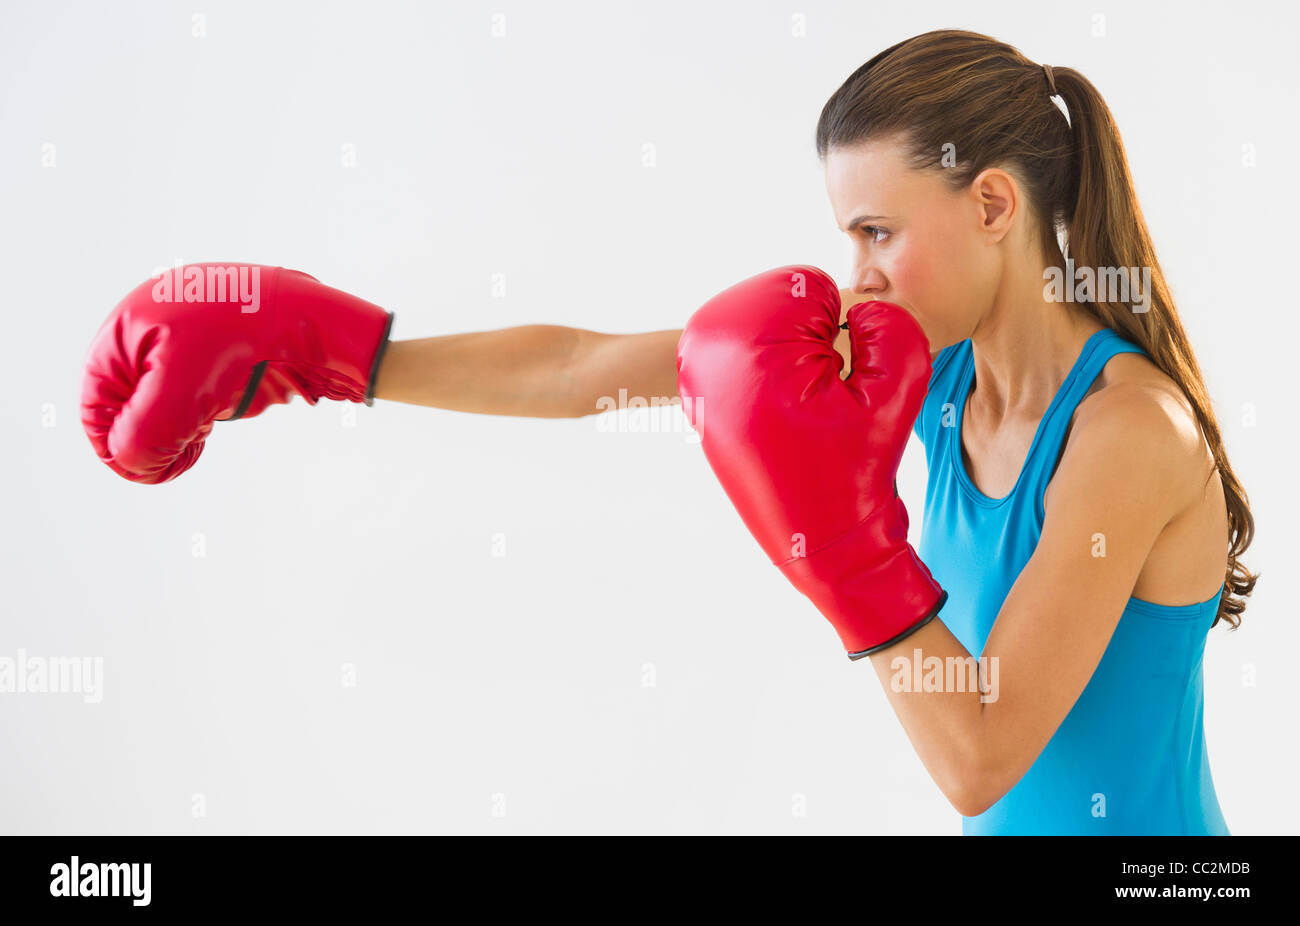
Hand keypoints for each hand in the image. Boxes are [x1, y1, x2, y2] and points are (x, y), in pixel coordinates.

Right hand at [80, 263, 392, 482]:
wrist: (317, 325)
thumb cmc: (243, 343)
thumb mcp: (178, 394)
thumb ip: (141, 436)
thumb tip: (132, 464)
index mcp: (127, 329)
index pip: (95, 404)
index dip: (116, 444)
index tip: (149, 465)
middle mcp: (152, 333)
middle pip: (129, 408)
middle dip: (151, 436)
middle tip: (180, 451)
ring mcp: (187, 344)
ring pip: (164, 407)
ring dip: (178, 429)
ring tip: (202, 430)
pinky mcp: (220, 358)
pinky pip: (195, 398)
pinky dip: (202, 417)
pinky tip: (219, 414)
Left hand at [676, 265, 945, 657]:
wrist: (824, 547)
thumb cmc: (858, 473)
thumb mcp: (894, 395)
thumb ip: (890, 331)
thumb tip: (857, 312)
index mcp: (753, 352)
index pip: (805, 290)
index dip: (842, 329)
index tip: (841, 375)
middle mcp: (711, 364)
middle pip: (775, 309)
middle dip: (810, 342)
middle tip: (821, 398)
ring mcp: (700, 387)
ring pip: (761, 336)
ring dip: (791, 360)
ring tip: (802, 413)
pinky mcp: (704, 409)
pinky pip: (749, 366)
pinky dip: (774, 381)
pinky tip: (785, 423)